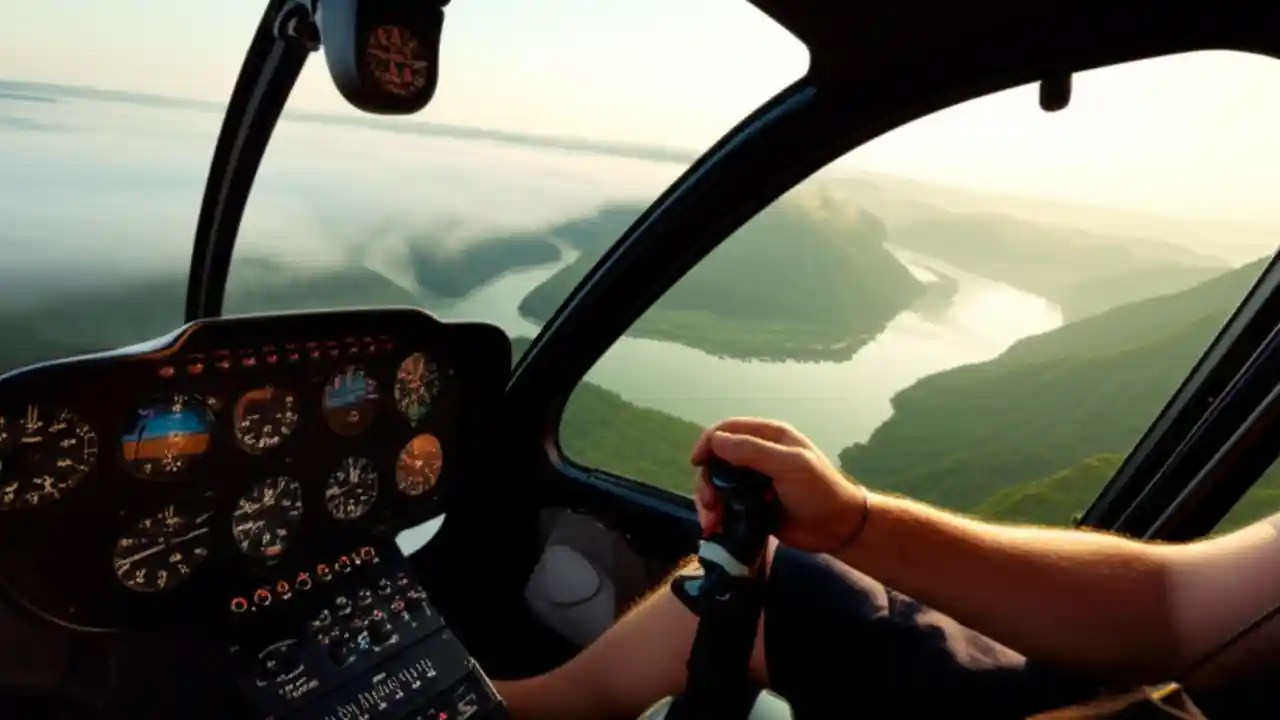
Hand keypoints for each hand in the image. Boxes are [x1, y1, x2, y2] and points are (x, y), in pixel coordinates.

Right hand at [690, 418, 867, 554]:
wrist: (839, 529)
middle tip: (709, 504)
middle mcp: (759, 456)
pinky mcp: (753, 505)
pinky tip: (716, 528)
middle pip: (718, 460)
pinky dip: (717, 515)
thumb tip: (716, 441)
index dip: (708, 442)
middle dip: (707, 480)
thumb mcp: (789, 465)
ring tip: (712, 523)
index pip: (728, 429)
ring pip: (718, 484)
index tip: (696, 463)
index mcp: (770, 437)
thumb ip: (752, 451)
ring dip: (709, 501)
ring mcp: (755, 482)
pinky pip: (726, 504)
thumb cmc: (820, 491)